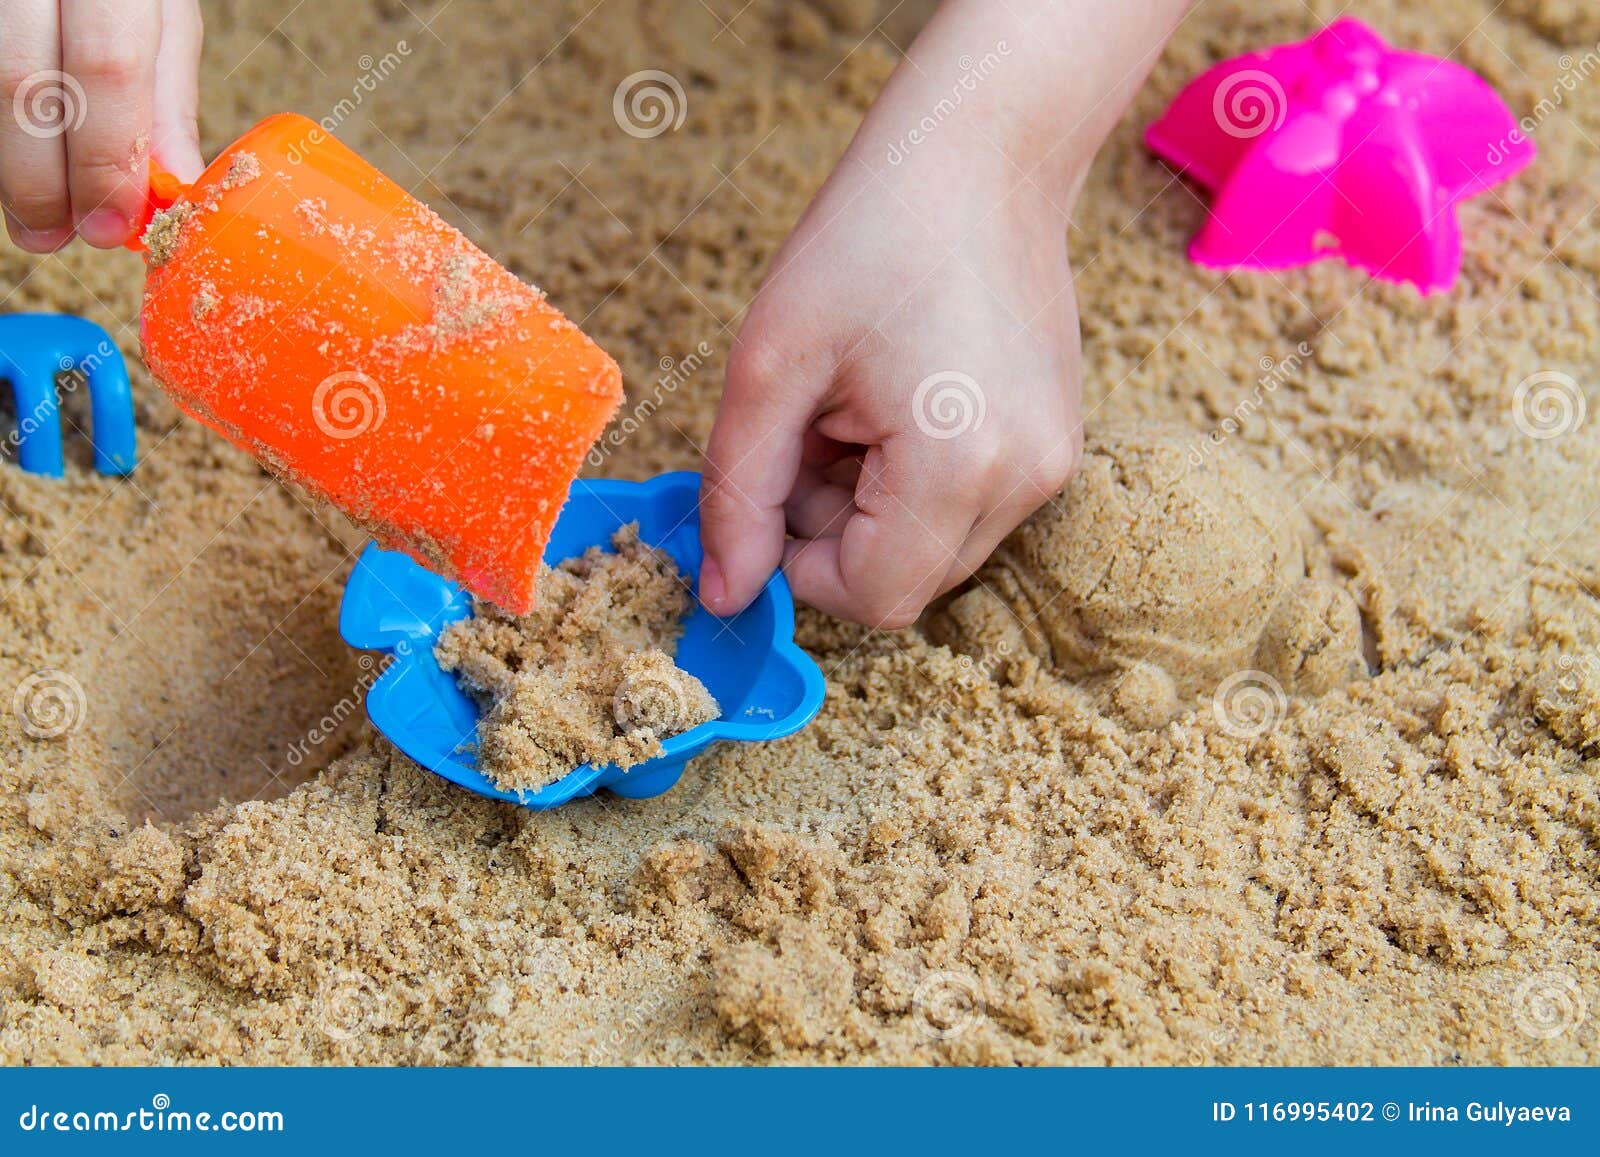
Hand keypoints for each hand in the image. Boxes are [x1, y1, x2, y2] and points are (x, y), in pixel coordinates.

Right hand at [0, 0, 203, 251]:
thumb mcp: (156, 11)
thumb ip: (163, 94)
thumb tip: (174, 182)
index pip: (107, 66)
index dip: (106, 157)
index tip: (110, 224)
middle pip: (25, 84)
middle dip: (41, 180)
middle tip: (54, 236)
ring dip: (5, 167)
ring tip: (32, 216)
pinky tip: (9, 166)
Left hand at [697, 0, 1190, 627]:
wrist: (981, 157)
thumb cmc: (868, 239)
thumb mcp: (769, 365)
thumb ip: (739, 493)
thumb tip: (726, 598)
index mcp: (959, 464)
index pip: (874, 598)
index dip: (802, 570)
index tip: (770, 497)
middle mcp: (1025, 480)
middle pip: (906, 582)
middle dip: (834, 534)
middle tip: (808, 435)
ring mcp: (1053, 464)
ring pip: (936, 551)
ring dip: (872, 510)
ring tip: (852, 411)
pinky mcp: (1058, 444)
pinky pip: (971, 509)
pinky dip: (916, 485)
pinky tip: (896, 405)